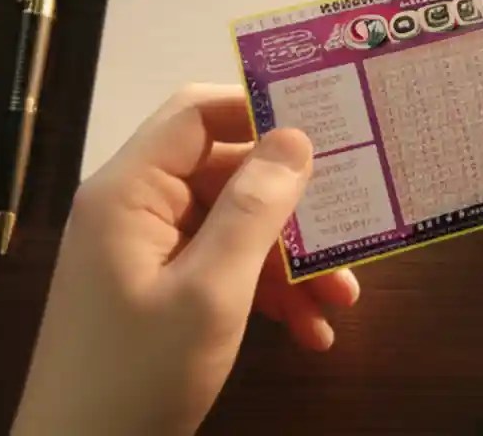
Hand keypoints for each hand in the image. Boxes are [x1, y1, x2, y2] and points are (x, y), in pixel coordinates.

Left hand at [13, 85, 359, 435]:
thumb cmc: (138, 374)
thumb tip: (295, 137)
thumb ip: (254, 210)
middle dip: (293, 207)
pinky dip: (270, 296)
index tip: (327, 123)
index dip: (259, 109)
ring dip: (291, 262)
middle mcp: (137, 211)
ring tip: (344, 300)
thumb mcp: (210, 293)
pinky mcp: (162, 294)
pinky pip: (225, 270)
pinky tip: (311, 332)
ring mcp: (149, 254)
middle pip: (227, 175)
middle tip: (353, 225)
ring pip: (236, 228)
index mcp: (129, 193)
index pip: (196, 115)